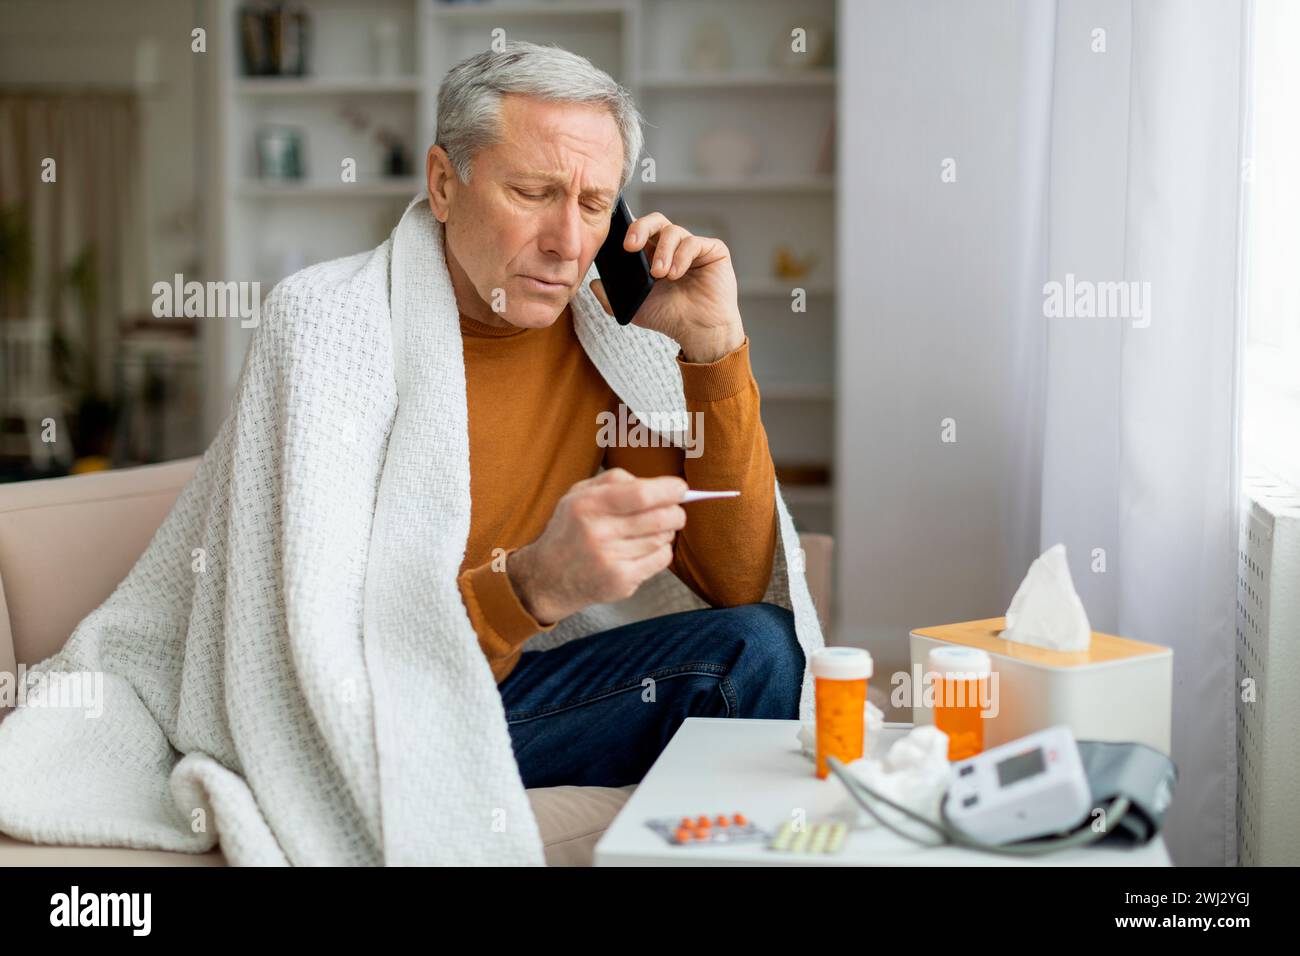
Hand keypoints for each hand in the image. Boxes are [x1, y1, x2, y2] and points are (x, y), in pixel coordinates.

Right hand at [507, 468, 687, 624]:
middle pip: (660, 518)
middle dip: (676, 512)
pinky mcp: (620, 581)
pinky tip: (646, 549)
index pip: (642, 494)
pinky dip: (661, 551)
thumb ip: (615, 480)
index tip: (680, 489)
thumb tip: (660, 484)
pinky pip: (660, 560)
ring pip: (663, 539)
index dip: (669, 490)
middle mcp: (597, 532)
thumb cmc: (571, 529)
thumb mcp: (578, 494)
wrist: (548, 577)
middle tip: (674, 511)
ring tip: (650, 531)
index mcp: (587, 504)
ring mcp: (610, 560)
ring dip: (666, 532)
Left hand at [590, 212, 744, 362]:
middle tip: (631, 246)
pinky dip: (682, 256)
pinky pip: (694, 242)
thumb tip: (593, 283)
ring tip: (659, 274)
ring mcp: (692, 247)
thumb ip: (612, 297)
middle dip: (641, 228)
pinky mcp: (712, 250)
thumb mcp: (634, 309)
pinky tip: (675, 274)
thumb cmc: (670, 318)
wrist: (699, 332)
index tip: (621, 245)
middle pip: (655, 220)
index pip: (639, 230)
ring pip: (673, 231)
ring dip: (662, 252)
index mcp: (652, 253)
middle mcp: (672, 246)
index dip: (628, 231)